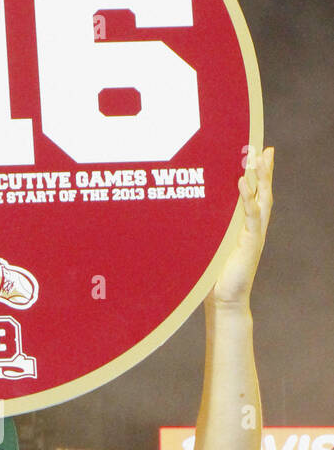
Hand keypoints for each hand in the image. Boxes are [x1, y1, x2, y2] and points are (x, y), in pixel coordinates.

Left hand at [210, 146, 273, 306]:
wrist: (223, 301)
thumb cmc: (212, 275)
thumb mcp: (208, 246)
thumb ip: (205, 229)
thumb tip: (185, 211)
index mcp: (244, 227)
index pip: (255, 194)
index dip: (258, 175)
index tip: (259, 153)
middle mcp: (253, 228)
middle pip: (263, 192)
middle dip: (264, 169)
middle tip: (264, 148)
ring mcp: (254, 235)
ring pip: (262, 200)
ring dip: (261, 178)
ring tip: (258, 158)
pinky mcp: (250, 244)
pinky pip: (251, 217)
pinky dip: (247, 199)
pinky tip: (241, 183)